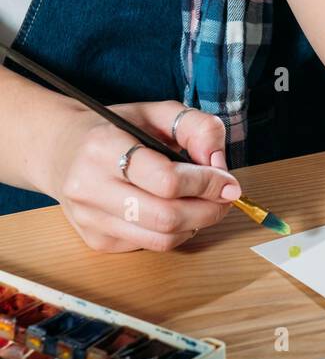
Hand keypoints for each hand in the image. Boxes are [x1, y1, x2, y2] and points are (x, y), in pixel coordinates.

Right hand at [43, 101, 241, 252]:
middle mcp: (89, 186)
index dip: (206, 184)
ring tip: (205, 204)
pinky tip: (175, 211)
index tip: (229, 182)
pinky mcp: (95, 240)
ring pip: (160, 239)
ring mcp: (89, 219)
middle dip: (209, 210)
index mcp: (103, 147)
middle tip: (226, 198)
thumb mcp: (156, 113)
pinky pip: (149, 246)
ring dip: (196, 225)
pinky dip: (173, 232)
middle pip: (166, 216)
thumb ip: (196, 126)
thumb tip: (218, 163)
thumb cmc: (115, 129)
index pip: (166, 179)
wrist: (61, 150)